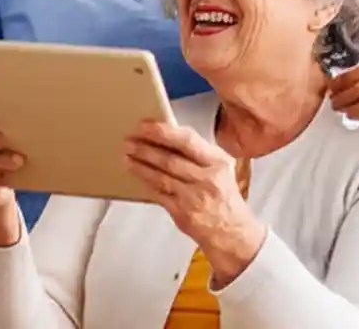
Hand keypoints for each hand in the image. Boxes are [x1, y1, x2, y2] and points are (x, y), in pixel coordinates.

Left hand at [124, 122, 264, 263]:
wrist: (232, 233)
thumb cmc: (225, 198)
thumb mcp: (222, 169)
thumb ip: (200, 154)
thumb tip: (169, 137)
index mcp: (217, 162)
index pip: (188, 141)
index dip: (164, 132)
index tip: (146, 125)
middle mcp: (206, 178)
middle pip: (170, 159)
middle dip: (146, 148)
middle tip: (129, 140)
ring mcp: (193, 197)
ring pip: (161, 177)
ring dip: (141, 165)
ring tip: (127, 155)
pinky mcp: (182, 213)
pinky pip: (159, 194)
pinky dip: (146, 182)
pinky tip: (136, 174)